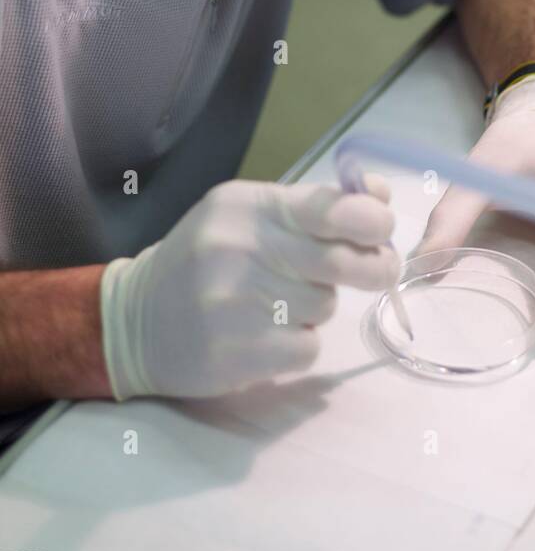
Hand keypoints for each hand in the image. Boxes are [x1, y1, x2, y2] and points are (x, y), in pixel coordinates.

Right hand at [100, 174, 398, 398]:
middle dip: (373, 267)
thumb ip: (315, 206)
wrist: (134, 320)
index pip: (330, 208)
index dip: (372, 220)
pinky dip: (298, 345)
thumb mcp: (251, 215)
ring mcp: (235, 303)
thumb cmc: (207, 260)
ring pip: (325, 307)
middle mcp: (240, 249)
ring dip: (317, 308)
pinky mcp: (235, 353)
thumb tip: (382, 196)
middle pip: (340, 262)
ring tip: (280, 304)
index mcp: (249, 207)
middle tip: (380, 271)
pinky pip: (306, 349)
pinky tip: (268, 336)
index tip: (384, 229)